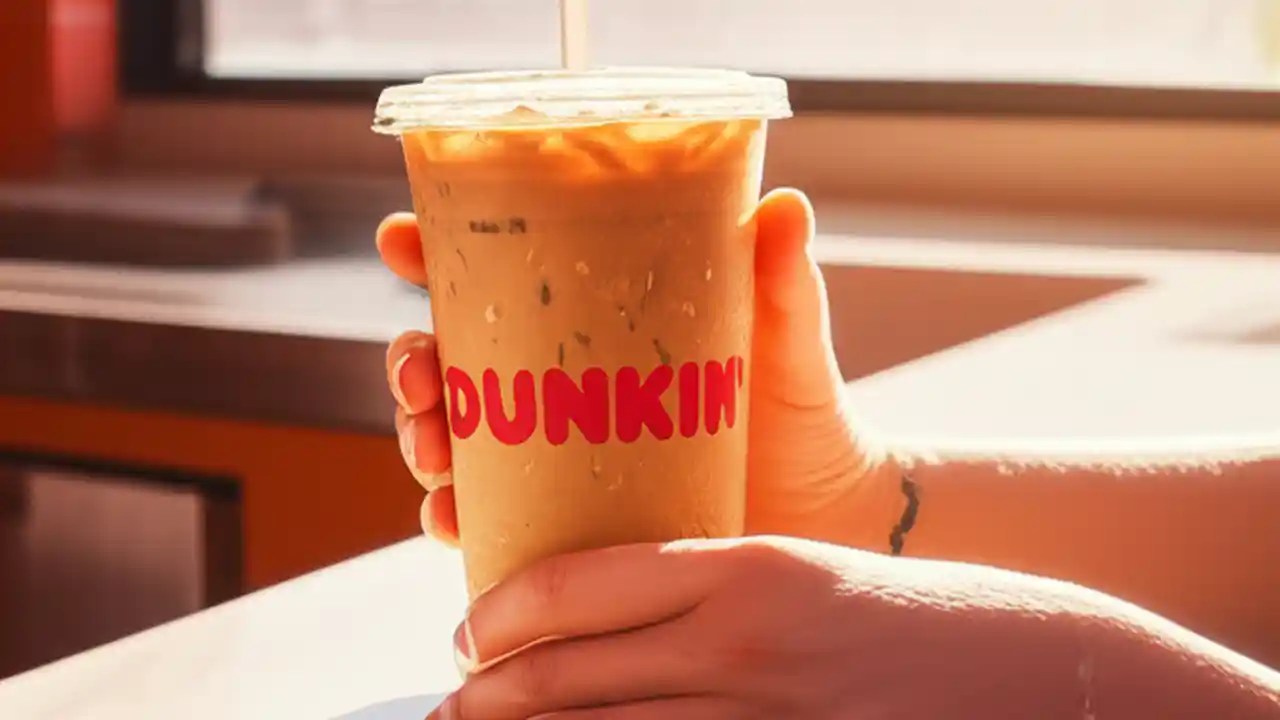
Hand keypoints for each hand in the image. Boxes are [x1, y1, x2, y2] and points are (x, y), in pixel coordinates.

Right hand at [379, 189, 897, 546]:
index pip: (493, 276)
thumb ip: (781, 279)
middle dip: (412, 361)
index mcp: (591, 324)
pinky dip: (452, 518)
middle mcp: (556, 386)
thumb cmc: (796, 409)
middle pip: (449, 359)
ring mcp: (552, 455)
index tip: (397, 241)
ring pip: (450, 438)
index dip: (431, 254)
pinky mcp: (562, 524)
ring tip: (433, 448)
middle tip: (421, 373)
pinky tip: (452, 518)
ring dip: (418, 438)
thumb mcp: (783, 338)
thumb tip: (786, 203)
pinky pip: (485, 520)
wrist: (821, 509)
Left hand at [428, 536, 1128, 718]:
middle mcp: (741, 646)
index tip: (469, 631)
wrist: (1064, 683)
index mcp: (750, 566)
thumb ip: (716, 595)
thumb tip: (622, 626)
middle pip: (560, 676)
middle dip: (484, 698)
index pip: (575, 583)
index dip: (498, 612)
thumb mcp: (815, 582)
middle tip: (452, 706)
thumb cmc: (938, 621)